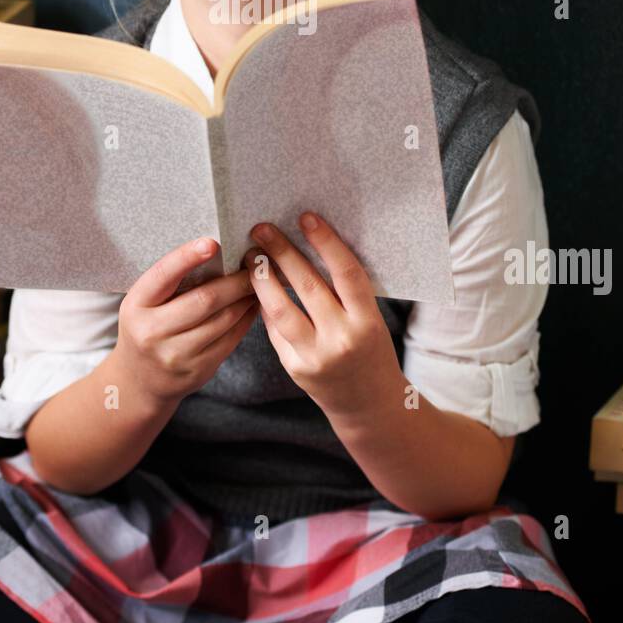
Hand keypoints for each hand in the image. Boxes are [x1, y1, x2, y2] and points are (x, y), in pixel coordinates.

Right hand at [116, 237, 258, 406]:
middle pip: (204, 299)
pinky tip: (253, 305)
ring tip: (259, 283)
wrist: (140, 379)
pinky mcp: (198, 370)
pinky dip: (246, 318)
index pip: (163, 276)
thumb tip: (216, 251)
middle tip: (255, 265)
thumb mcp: (145, 303)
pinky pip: (231, 339)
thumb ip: (171, 282)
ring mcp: (176, 354)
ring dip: (246, 298)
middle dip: (235, 280)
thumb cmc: (147, 326)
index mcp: (136, 306)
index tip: (212, 243)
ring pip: (223, 319)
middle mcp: (152, 332)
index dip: (187, 257)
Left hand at [244, 212, 401, 422]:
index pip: (347, 274)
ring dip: (262, 278)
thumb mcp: (370, 320)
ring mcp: (315, 357)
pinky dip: (266, 305)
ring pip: (281, 310)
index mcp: (368, 322)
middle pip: (308, 287)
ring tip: (251, 256)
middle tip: (263, 229)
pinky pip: (275, 330)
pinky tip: (257, 286)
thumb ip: (345, 292)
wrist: (369, 405)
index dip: (326, 243)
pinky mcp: (295, 368)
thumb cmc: (371, 351)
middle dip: (282, 253)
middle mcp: (342, 340)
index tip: (307, 218)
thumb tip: (308, 247)